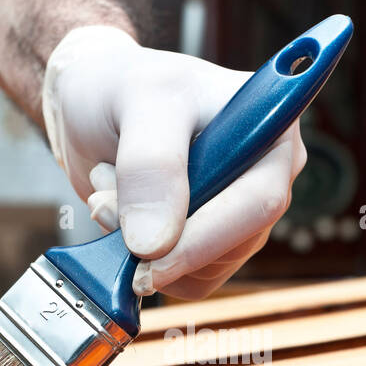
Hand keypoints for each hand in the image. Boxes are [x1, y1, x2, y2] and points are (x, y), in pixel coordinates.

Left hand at [41, 26, 306, 298]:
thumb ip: (151, 165)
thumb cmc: (123, 86)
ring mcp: (239, 210)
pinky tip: (123, 212)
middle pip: (235, 244)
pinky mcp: (210, 238)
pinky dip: (144, 258)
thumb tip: (157, 244)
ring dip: (144, 247)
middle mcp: (266, 174)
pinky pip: (188, 278)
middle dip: (162, 240)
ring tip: (111, 192)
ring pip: (207, 269)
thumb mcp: (140, 101)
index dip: (206, 237)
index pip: (260, 202)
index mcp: (272, 129)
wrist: (93, 104)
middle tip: (105, 202)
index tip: (149, 256)